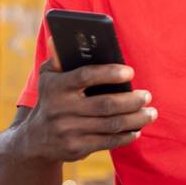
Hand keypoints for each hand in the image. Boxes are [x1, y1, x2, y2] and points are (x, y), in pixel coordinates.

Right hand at [23, 37, 157, 162]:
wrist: (35, 139)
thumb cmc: (51, 98)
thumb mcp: (48, 76)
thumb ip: (57, 57)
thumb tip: (58, 36)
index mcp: (56, 86)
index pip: (85, 75)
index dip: (109, 73)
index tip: (130, 72)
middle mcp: (60, 109)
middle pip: (105, 104)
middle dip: (131, 100)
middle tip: (148, 95)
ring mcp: (68, 131)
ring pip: (110, 125)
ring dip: (135, 119)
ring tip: (150, 113)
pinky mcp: (75, 148)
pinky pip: (107, 142)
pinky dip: (126, 136)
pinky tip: (137, 129)